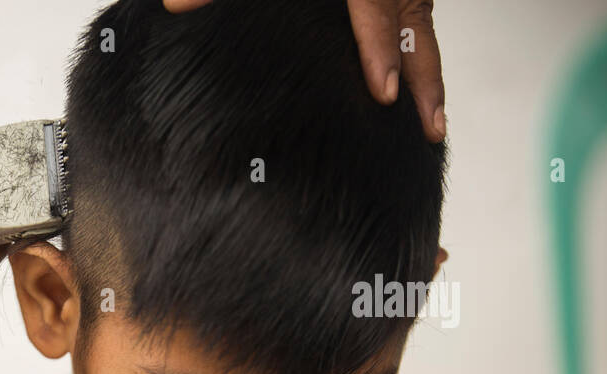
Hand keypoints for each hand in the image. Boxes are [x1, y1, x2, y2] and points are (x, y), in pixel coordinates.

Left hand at [162, 0, 444, 141]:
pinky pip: (416, 12)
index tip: (383, 91)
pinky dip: (419, 48)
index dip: (381, 49)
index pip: (376, 5)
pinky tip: (418, 85)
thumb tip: (175, 5)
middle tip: (429, 127)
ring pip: (422, 19)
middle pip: (414, 20)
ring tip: (431, 121)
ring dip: (429, 69)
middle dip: (424, 77)